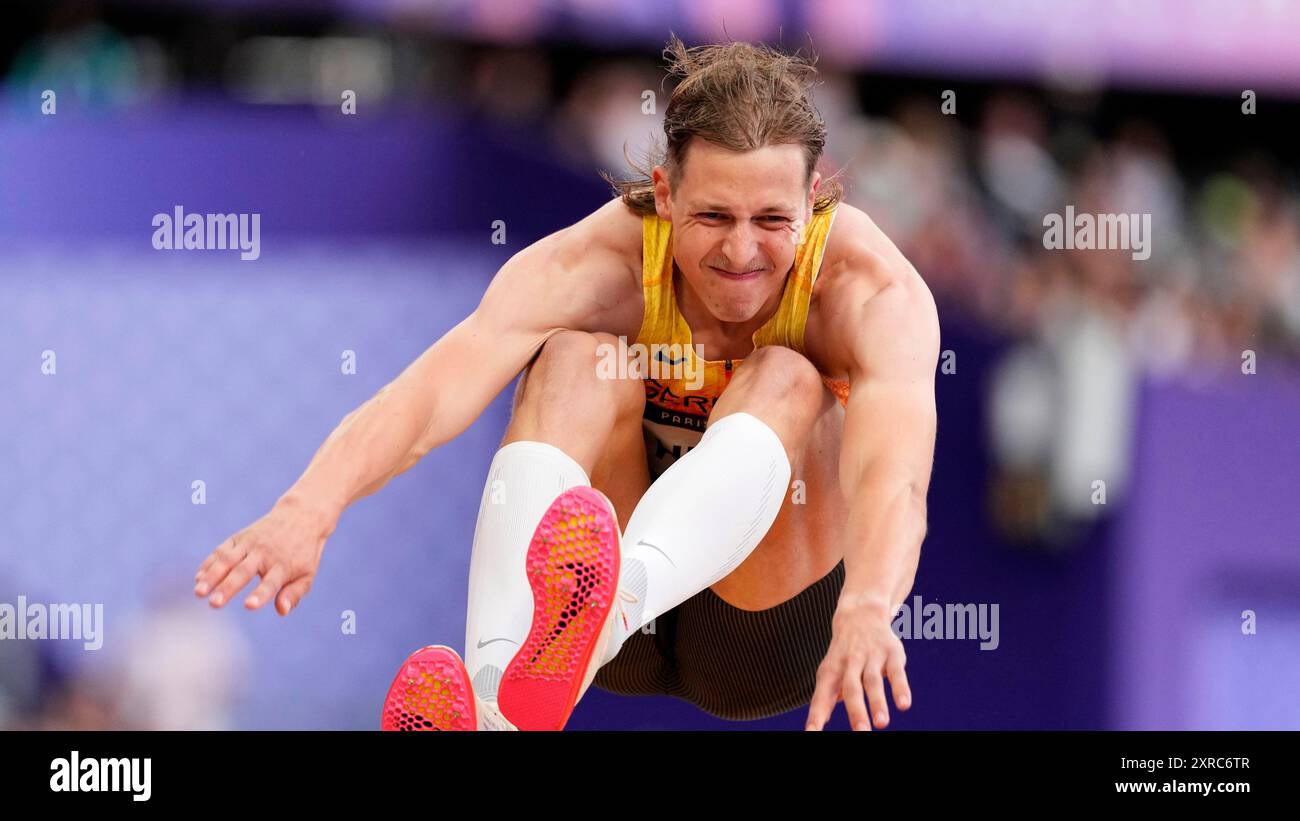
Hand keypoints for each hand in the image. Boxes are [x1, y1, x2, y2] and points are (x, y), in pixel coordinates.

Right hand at [194, 493, 335, 615]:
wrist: (301, 516)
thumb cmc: (303, 553)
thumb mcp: (307, 574)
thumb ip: (294, 593)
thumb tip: (282, 611)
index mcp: (284, 565)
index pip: (271, 582)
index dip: (261, 594)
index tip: (250, 605)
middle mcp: (265, 553)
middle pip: (243, 572)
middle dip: (228, 588)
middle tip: (214, 604)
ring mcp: (250, 543)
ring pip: (227, 560)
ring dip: (211, 576)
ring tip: (198, 593)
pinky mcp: (239, 537)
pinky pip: (221, 550)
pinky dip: (209, 564)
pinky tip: (199, 578)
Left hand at [806, 597, 910, 730]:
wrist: (861, 614)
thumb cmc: (844, 654)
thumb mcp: (830, 673)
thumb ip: (825, 698)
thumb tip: (816, 725)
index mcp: (831, 671)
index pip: (821, 697)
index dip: (816, 716)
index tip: (812, 734)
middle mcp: (849, 663)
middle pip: (851, 689)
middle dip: (856, 712)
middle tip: (860, 733)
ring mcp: (871, 657)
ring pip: (873, 681)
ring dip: (877, 702)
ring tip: (881, 724)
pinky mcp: (891, 653)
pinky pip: (896, 672)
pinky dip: (900, 688)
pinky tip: (904, 704)